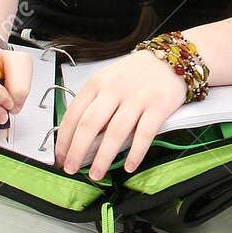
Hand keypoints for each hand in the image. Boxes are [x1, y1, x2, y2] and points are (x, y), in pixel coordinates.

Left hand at [55, 53, 185, 180]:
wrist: (171, 58)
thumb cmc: (136, 73)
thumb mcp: (108, 80)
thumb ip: (94, 103)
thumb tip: (79, 137)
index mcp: (97, 83)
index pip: (73, 114)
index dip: (64, 139)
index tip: (60, 156)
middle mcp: (115, 89)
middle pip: (90, 124)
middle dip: (77, 151)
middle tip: (71, 168)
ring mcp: (138, 97)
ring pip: (115, 132)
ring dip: (103, 158)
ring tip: (96, 174)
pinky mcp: (159, 106)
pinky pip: (144, 134)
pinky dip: (135, 153)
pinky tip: (129, 166)